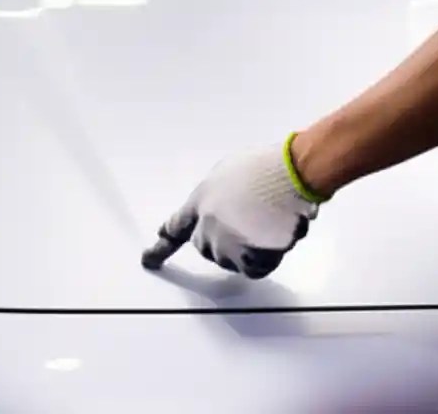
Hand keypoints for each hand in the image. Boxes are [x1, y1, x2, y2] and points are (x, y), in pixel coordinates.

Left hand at [141, 136, 323, 278]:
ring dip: (248, 251)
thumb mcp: (229, 170)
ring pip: (231, 261)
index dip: (163, 244)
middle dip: (224, 243)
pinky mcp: (246, 258)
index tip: (149, 259)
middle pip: (206, 248)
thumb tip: (224, 205)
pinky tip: (275, 238)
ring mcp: (225, 243)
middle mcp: (207, 224)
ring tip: (268, 224)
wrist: (288, 176)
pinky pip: (254, 269)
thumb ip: (219, 194)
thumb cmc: (266, 168)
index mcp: (201, 200)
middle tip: (251, 226)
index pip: (177, 226)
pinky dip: (265, 260)